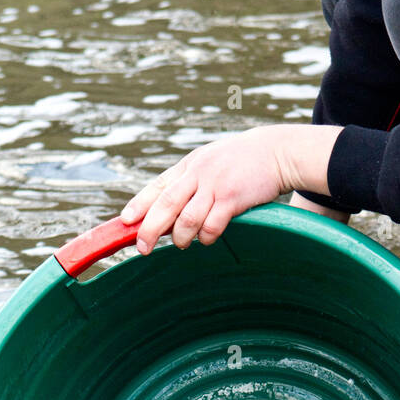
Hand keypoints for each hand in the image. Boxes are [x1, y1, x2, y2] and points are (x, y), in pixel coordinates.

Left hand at [120, 124, 341, 252]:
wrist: (275, 152)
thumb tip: (166, 210)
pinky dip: (205, 237)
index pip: (156, 186)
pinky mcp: (232, 198)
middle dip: (150, 229)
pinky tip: (207, 239)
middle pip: (164, 205)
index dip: (138, 205)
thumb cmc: (240, 163)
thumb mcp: (209, 163)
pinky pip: (211, 225)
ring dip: (180, 237)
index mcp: (188, 166)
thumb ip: (189, 182)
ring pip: (186, 219)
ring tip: (181, 243)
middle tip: (143, 247)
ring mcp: (214, 186)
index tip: (125, 220)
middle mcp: (197, 174)